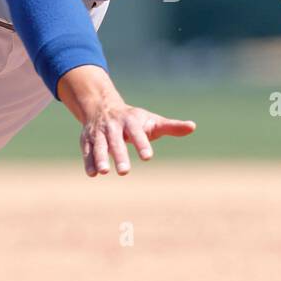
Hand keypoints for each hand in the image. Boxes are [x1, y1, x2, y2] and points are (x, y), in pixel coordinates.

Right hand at [79, 101, 194, 176]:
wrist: (102, 106)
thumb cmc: (134, 119)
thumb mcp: (152, 120)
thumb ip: (171, 126)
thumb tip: (193, 127)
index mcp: (131, 120)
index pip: (137, 132)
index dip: (142, 144)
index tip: (148, 157)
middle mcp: (113, 126)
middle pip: (116, 141)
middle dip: (119, 155)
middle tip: (125, 172)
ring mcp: (99, 133)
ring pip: (99, 145)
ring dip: (100, 158)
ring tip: (105, 172)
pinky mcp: (86, 139)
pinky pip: (86, 151)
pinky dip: (88, 162)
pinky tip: (92, 174)